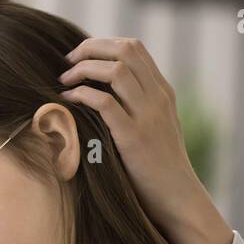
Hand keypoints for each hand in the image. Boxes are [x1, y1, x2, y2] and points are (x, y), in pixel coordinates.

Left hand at [59, 37, 233, 243]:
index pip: (134, 48)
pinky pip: (105, 103)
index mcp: (162, 92)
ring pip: (115, 70)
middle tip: (68, 62)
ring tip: (65, 80)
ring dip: (84, 69)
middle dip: (90, 48)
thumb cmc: (160, 168)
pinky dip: (82, 95)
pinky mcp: (134, 138)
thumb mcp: (156, 129)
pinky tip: (69, 101)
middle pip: (125, 50)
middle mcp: (158, 98)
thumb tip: (103, 93)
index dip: (103, 44)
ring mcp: (148, 116)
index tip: (81, 56)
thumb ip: (139, 107)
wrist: (179, 198)